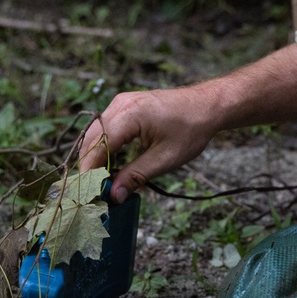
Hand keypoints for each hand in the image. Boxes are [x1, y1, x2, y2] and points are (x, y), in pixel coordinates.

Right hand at [78, 88, 217, 202]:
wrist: (206, 106)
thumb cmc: (191, 130)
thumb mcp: (165, 158)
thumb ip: (136, 176)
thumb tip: (114, 195)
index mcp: (130, 114)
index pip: (98, 146)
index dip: (90, 171)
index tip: (90, 193)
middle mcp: (120, 104)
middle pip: (91, 138)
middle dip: (90, 166)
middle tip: (94, 191)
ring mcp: (121, 102)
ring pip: (95, 133)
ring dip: (96, 156)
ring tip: (102, 181)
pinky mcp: (125, 105)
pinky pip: (105, 127)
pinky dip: (104, 145)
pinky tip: (110, 164)